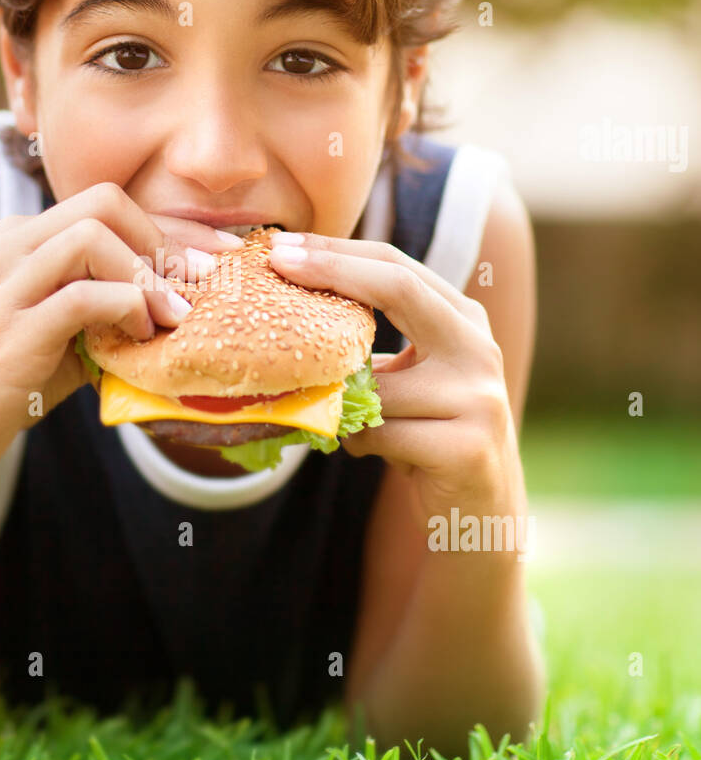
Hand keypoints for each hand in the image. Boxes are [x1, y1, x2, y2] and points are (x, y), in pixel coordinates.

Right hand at [0, 182, 243, 486]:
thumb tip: (181, 312)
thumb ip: (107, 312)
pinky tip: (141, 335)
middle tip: (199, 284)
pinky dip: (125, 308)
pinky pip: (82, 295)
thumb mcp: (58, 334)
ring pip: (93, 236)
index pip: (110, 205)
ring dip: (147, 274)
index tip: (220, 255)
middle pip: (105, 202)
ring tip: (173, 315)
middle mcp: (12, 246)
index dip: (174, 225)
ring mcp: (7, 284)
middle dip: (165, 240)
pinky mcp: (12, 328)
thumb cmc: (0, 380)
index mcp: (23, 238)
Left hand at [269, 234, 524, 532]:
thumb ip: (372, 345)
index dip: (339, 253)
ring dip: (338, 399)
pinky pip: (380, 434)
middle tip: (278, 260)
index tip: (282, 245)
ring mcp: (479, 398)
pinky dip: (356, 442)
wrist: (481, 513)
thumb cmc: (429, 437)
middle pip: (400, 289)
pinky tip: (366, 450)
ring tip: (336, 416)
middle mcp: (478, 349)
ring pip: (375, 383)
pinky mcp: (466, 447)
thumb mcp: (408, 381)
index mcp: (463, 322)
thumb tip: (290, 307)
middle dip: (332, 269)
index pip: (397, 268)